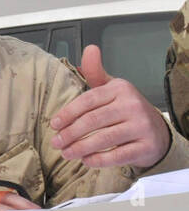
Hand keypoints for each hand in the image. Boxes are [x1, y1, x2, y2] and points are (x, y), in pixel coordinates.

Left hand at [50, 45, 170, 169]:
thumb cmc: (126, 108)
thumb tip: (90, 49)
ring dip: (80, 148)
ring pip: (104, 138)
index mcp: (120, 89)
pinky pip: (118, 155)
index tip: (54, 124)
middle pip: (94, 120)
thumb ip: (96, 73)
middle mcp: (132, 106)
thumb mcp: (112, 88)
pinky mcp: (146, 146)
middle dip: (70, 133)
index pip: (88, 100)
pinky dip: (99, 160)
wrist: (156, 131)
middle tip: (56, 142)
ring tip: (66, 153)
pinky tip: (86, 161)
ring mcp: (141, 126)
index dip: (68, 113)